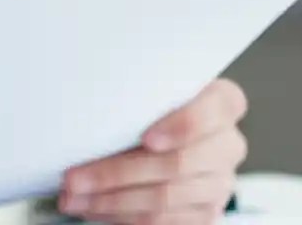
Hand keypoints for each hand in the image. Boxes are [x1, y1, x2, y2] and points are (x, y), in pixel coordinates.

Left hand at [58, 79, 248, 223]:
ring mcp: (220, 183)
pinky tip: (94, 207)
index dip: (183, 125)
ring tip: (73, 196)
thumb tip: (88, 103)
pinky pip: (163, 221)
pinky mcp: (205, 214)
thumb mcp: (152, 90)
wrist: (169, 137)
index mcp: (222, 103)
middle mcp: (228, 144)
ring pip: (164, 199)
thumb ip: (139, 96)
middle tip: (75, 177)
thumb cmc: (153, 108)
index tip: (147, 138)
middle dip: (117, 173)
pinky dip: (121, 215)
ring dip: (110, 200)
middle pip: (177, 163)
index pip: (217, 109)